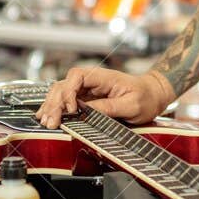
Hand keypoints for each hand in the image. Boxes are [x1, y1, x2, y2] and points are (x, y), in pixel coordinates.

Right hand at [36, 66, 172, 128]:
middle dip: (55, 103)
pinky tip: (47, 117)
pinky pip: (66, 101)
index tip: (71, 109)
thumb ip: (110, 107)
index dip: (69, 92)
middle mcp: (91, 81)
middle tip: (51, 122)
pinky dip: (55, 108)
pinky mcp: (86, 99)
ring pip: (61, 92)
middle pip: (64, 85)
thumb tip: (87, 112)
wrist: (153, 95)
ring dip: (51, 106)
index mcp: (103, 77)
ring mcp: (87, 90)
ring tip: (45, 121)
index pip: (77, 76)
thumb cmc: (146, 97)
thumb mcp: (132, 105)